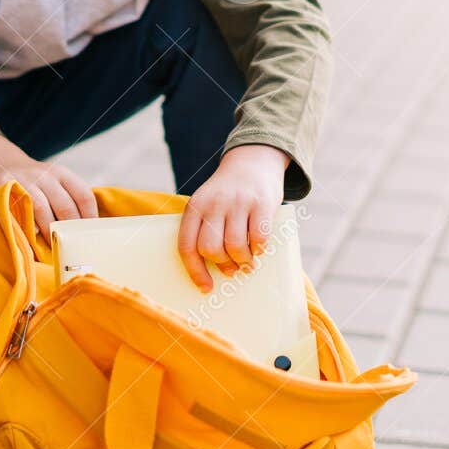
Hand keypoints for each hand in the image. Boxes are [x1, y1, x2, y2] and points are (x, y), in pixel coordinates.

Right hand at [0, 134, 97, 239]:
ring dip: (49, 231)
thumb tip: (84, 234)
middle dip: (70, 230)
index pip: (84, 196)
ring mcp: (26, 180)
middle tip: (73, 247)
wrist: (1, 163)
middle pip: (65, 206)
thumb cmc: (35, 184)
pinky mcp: (7, 187)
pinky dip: (27, 225)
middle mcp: (47, 175)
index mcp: (63, 174)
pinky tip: (32, 236)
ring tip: (54, 247)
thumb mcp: (54, 184)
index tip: (88, 235)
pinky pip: (19, 210)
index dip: (89, 218)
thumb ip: (68, 203)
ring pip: (42, 209)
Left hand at [177, 144, 288, 291]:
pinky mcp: (261, 203)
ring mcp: (238, 203)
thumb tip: (215, 272)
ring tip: (247, 260)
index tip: (206, 288)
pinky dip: (260, 249)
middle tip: (232, 268)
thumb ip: (205, 231)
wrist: (252, 161)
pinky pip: (259, 238)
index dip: (195, 272)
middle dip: (222, 265)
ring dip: (243, 260)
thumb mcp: (208, 205)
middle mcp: (213, 204)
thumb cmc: (227, 195)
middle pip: (210, 249)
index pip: (187, 245)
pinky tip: (259, 247)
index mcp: (195, 207)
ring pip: (235, 247)